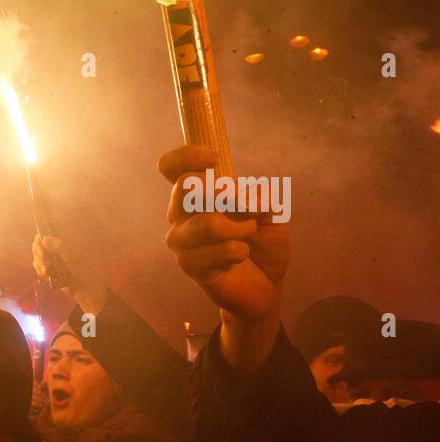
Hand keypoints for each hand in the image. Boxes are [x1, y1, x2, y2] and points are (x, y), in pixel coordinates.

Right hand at [31, 235, 107, 315]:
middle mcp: (56, 249)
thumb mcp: (73, 256)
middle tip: (43, 261)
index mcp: (62, 242)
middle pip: (39, 246)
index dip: (39, 239)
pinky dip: (41, 272)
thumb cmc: (84, 269)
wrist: (86, 288)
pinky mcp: (50, 270)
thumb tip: (43, 239)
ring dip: (39, 265)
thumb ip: (59, 246)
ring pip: (38, 258)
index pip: (46, 234)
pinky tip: (46, 276)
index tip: (40, 246)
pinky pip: (40, 268)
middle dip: (38, 254)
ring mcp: (52, 260)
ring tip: (46, 272)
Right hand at [161, 145, 289, 371]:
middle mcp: (180, 217)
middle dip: (224, 194)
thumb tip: (245, 197)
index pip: (171, 168)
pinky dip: (236, 253)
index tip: (215, 160)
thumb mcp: (271, 213)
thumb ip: (260, 198)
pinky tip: (238, 258)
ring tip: (247, 238)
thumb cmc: (263, 244)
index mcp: (195, 197)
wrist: (267, 284)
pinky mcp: (191, 268)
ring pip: (205, 223)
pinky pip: (214, 252)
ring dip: (238, 229)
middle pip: (183, 189)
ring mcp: (182, 243)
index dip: (187, 157)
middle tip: (247, 209)